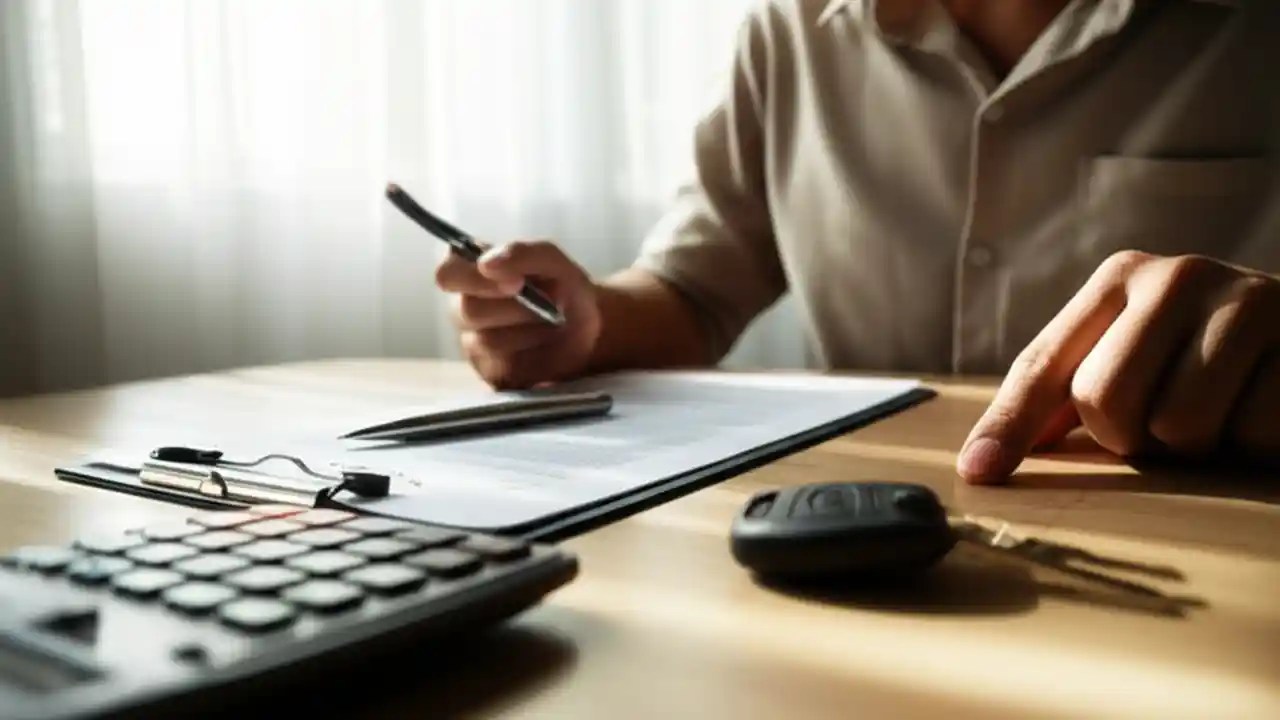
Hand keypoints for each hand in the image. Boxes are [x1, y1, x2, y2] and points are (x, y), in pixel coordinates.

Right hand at [435, 240, 601, 388]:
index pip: (447, 274)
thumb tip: (486, 263)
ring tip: (550, 324)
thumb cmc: (564, 290)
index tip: (515, 283)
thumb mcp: (556, 263)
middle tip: (544, 305)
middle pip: (468, 310)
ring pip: (487, 341)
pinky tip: (546, 347)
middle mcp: (464, 309)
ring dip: (528, 331)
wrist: (591, 332)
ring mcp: (474, 345)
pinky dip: (534, 355)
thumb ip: (524, 253)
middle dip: (514, 307)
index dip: (474, 279)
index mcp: (471, 273)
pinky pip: (503, 369)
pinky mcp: (491, 374)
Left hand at [958, 250, 1279, 482]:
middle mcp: (1179, 275)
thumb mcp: (1129, 362)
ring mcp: (1250, 300)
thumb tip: (980, 464)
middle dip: (1134, 438)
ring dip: (1198, 448)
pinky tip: (1268, 410)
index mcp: (1121, 277)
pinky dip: (1259, 444)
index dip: (1009, 426)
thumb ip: (1055, 402)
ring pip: (1179, 427)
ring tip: (1224, 414)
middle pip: (1106, 402)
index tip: (978, 475)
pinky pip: (1256, 433)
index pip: (1043, 366)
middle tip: (1170, 423)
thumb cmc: (1204, 363)